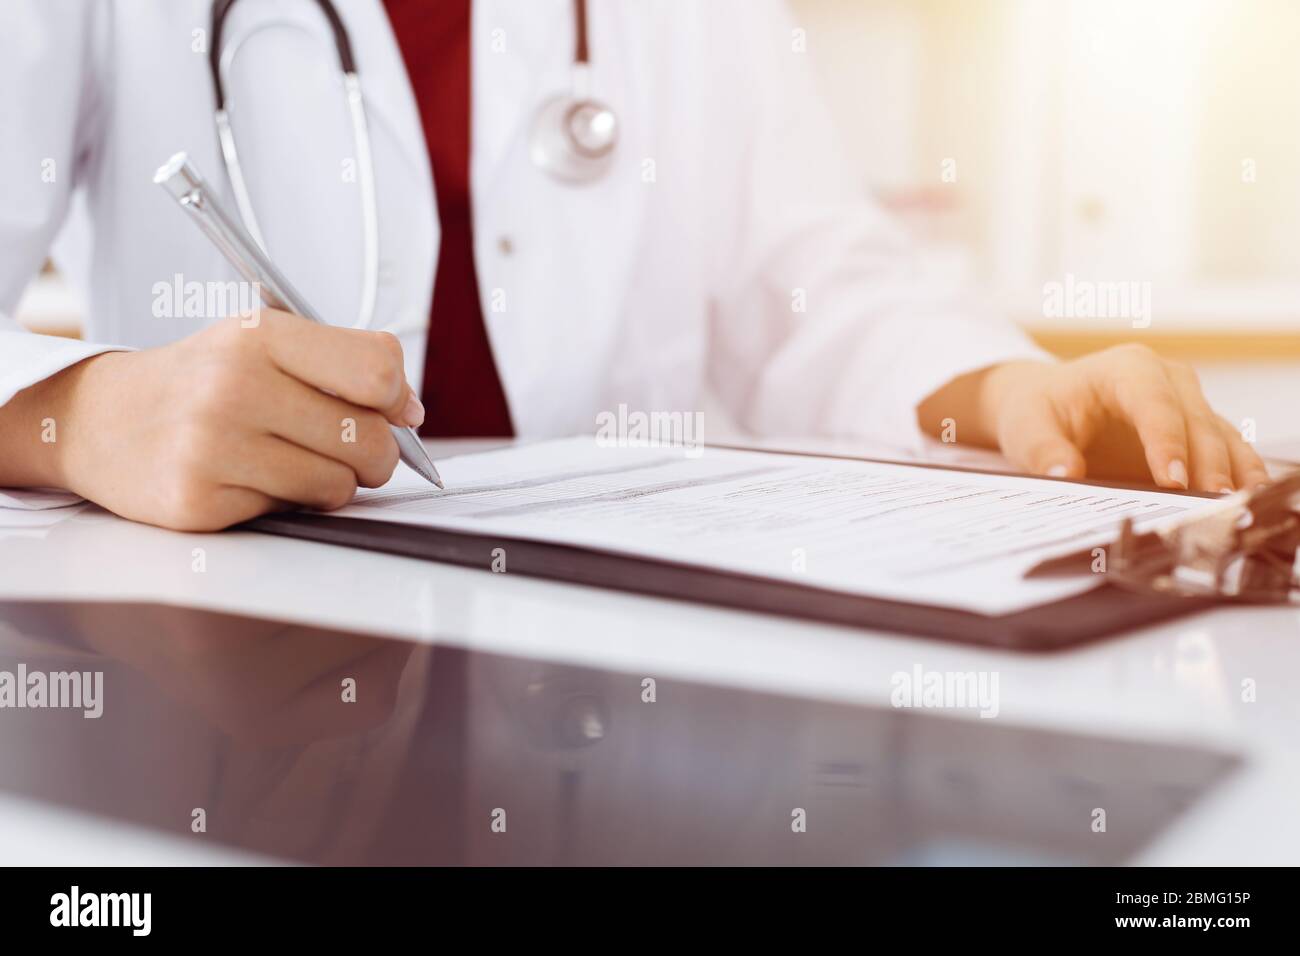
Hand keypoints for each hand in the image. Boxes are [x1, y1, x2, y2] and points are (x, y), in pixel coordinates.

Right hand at [5, 311, 422, 529]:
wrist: (98, 419)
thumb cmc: (198, 382)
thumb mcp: (261, 345)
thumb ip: (341, 365)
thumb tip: (411, 412)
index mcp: (258, 335)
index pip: (376, 370)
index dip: (398, 399)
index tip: (395, 411)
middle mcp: (234, 384)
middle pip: (368, 437)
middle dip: (376, 454)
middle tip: (352, 451)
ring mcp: (213, 446)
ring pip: (337, 485)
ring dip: (331, 483)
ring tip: (292, 460)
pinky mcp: (199, 501)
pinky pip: (289, 513)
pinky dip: (282, 502)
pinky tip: (247, 478)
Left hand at [920, 345, 1268, 491]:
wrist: (1048, 404)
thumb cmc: (1039, 410)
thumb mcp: (1026, 425)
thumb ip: (1042, 449)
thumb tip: (1064, 473)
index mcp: (1126, 369)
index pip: (1153, 402)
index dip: (1166, 441)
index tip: (1171, 481)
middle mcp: (1168, 381)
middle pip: (1196, 422)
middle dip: (1206, 464)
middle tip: (1212, 504)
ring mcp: (1189, 404)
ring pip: (1221, 437)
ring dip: (1232, 472)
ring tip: (1238, 508)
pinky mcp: (1197, 432)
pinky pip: (1228, 451)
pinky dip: (1241, 474)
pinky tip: (1249, 500)